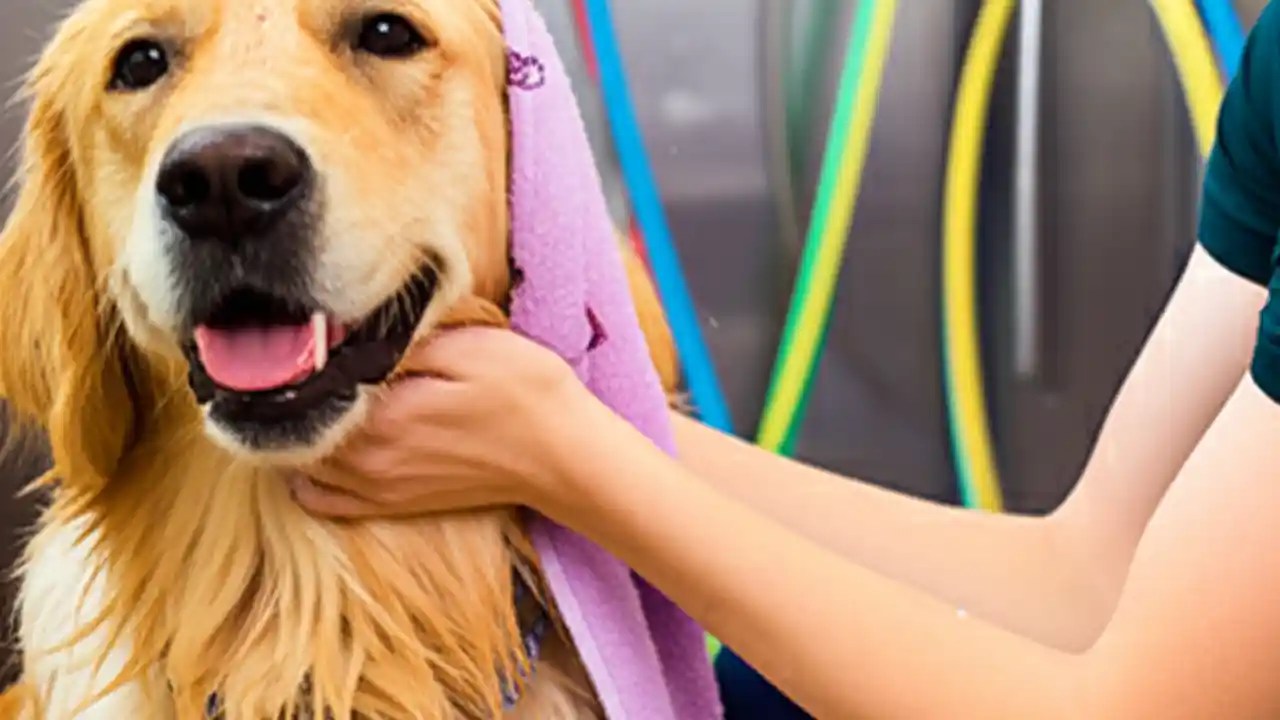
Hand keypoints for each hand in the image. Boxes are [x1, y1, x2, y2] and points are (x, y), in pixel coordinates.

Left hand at [289, 327, 608, 517]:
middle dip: (298, 392)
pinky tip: (330, 445)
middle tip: (312, 358)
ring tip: (321, 397)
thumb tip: (346, 336)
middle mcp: (368, 462)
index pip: (308, 389)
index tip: (311, 332)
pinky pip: (322, 500)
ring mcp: (378, 490)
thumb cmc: (525, 394)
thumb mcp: (469, 346)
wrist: (565, 457)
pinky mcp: (394, 505)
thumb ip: (401, 344)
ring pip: (302, 463)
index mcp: (382, 418)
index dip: (304, 358)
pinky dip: (311, 475)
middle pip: (297, 427)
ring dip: (301, 431)